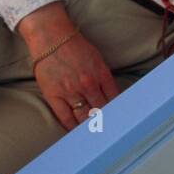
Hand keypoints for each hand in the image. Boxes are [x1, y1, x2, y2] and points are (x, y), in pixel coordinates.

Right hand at [18, 2, 119, 129]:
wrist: (51, 37)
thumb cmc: (75, 47)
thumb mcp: (97, 59)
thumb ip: (104, 78)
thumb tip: (112, 96)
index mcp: (101, 74)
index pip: (115, 99)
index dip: (118, 112)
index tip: (121, 121)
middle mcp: (88, 84)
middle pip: (101, 110)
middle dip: (106, 122)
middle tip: (111, 134)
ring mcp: (71, 91)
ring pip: (84, 116)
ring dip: (90, 127)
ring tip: (95, 136)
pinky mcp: (54, 95)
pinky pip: (65, 117)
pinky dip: (72, 127)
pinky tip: (77, 133)